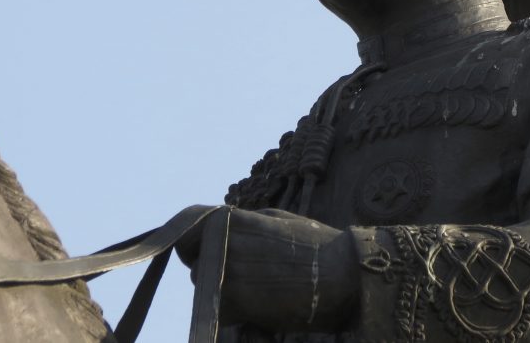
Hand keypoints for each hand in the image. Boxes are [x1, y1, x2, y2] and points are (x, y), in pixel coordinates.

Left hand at [188, 208, 360, 332]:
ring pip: (204, 287)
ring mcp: (227, 273)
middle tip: (243, 274)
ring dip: (221, 291)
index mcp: (233, 220)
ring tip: (255, 288)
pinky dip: (233, 311)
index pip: (189, 231)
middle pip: (196, 262)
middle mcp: (224, 243)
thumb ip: (242, 223)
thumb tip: (218, 230)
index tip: (208, 251)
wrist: (340, 275)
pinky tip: (258, 304)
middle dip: (212, 268)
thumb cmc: (313, 245)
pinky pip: (218, 309)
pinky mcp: (235, 302)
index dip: (196, 244)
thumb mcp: (277, 220)